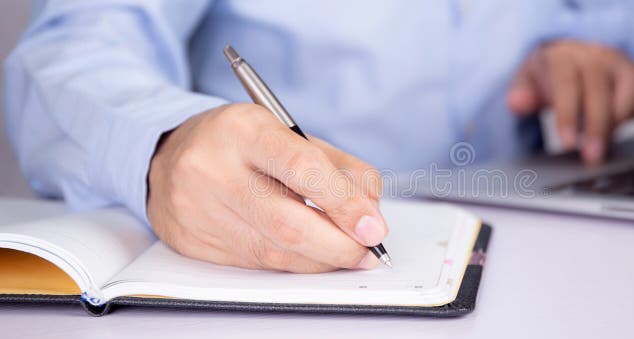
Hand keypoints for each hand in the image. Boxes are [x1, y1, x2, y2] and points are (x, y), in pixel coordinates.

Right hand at [147, 103, 386, 272]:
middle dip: (339, 245)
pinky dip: (292, 264)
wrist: (168, 155)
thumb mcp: (290, 133)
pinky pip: (254, 264)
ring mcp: (196, 209)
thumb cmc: (240, 142)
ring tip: (346, 254)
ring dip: (320, 260)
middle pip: (287, 223)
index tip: (374, 226)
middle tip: (367, 251)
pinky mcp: (191, 242)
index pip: (302, 168)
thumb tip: (370, 212)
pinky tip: (310, 256)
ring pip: (272, 252)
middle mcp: (213, 169)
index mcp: (242, 129)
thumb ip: (338, 167)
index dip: (344, 203)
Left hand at [507, 40, 633, 164]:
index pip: (567, 84)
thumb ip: (521, 93)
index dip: (568, 115)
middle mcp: (597, 55)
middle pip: (600, 93)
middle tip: (591, 157)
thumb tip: (516, 103)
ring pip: (629, 94)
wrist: (575, 52)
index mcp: (565, 56)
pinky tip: (613, 123)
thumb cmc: (551, 72)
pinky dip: (632, 116)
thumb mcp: (528, 80)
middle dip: (597, 129)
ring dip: (615, 123)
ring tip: (597, 140)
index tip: (568, 142)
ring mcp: (622, 63)